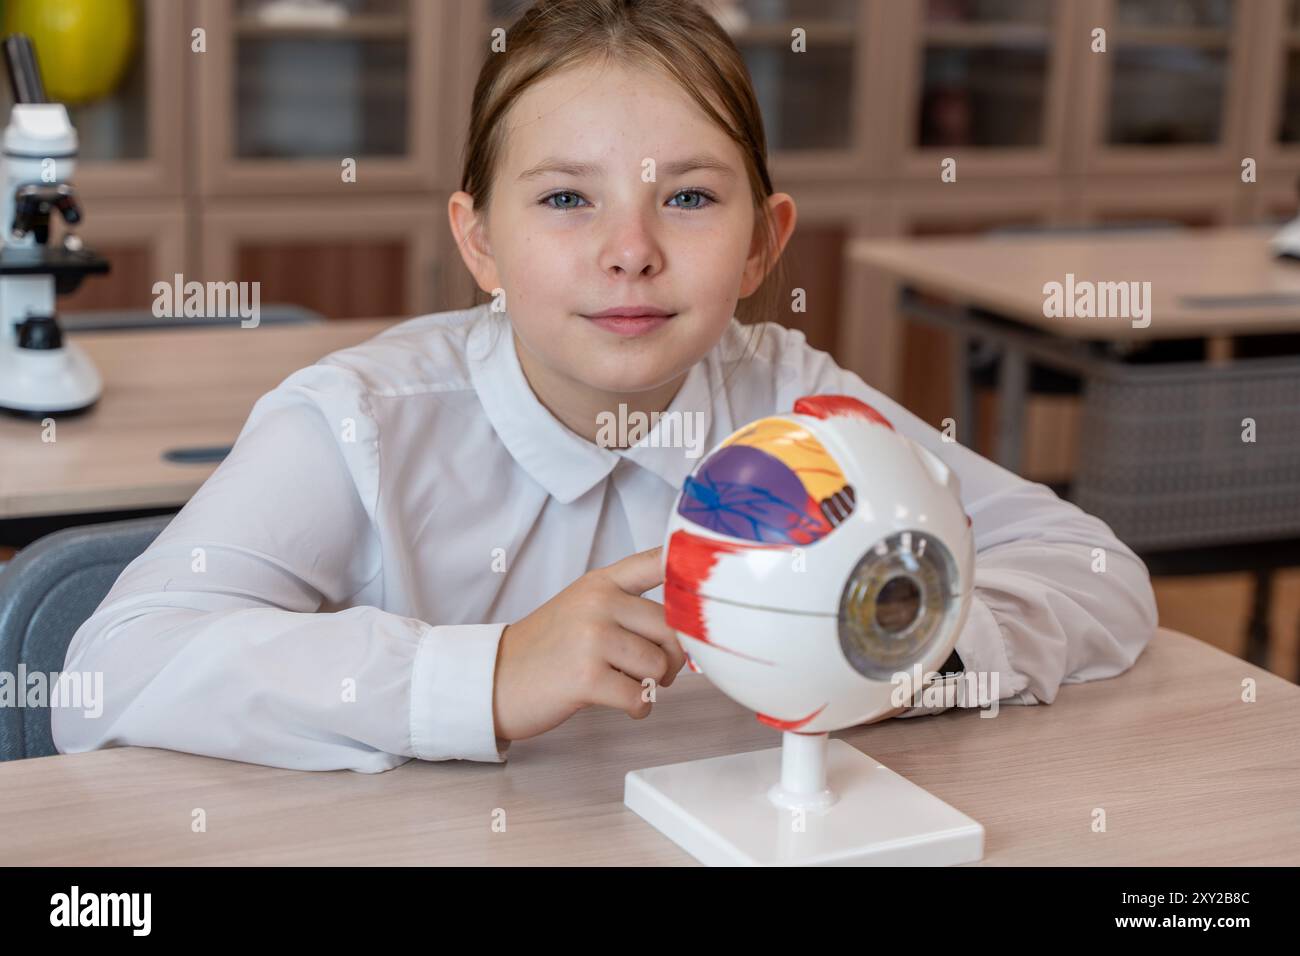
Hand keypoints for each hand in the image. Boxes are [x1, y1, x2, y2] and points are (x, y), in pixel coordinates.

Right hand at [491, 546, 685, 741]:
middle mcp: (598, 603)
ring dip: (652, 685)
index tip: (711, 566)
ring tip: (628, 685)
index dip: (686, 562)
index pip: (654, 561)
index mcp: (600, 582)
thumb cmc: (546, 649)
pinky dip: (638, 707)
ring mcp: (591, 638)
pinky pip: (641, 697)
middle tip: (652, 671)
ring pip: (659, 665)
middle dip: (672, 658)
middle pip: (671, 628)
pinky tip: (622, 703)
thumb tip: (685, 626)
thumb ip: (626, 605)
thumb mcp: (581, 607)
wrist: (494, 678)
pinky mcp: (586, 677)